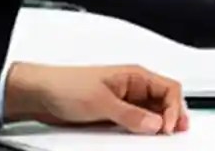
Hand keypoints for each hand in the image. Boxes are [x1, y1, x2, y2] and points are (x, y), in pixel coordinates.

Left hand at [2, 62, 187, 134]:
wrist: (39, 94)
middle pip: (164, 101)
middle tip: (175, 133)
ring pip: (151, 113)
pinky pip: (134, 123)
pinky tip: (141, 138)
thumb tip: (155, 124)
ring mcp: (123, 101)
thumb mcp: (102, 102)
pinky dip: (141, 131)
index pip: (169, 88)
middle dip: (172, 116)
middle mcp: (132, 87)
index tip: (167, 127)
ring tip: (160, 137)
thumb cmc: (66, 86)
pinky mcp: (113, 114)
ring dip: (157, 124)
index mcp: (135, 76)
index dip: (174, 108)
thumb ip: (131, 114)